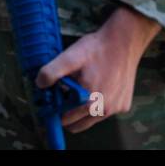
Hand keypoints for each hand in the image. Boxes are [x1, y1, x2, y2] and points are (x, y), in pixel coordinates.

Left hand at [36, 6, 160, 134]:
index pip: (66, 120)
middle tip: (64, 93)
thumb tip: (40, 85)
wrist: (124, 42)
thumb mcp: (69, 57)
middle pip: (78, 123)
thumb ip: (52, 72)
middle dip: (68, 111)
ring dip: (83, 107)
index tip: (52, 99)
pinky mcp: (124, 105)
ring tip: (80, 85)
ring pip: (92, 118)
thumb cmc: (96, 49)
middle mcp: (106, 110)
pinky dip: (97, 102)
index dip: (55, 110)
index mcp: (90, 102)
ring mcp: (117, 109)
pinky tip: (96, 84)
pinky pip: (105, 111)